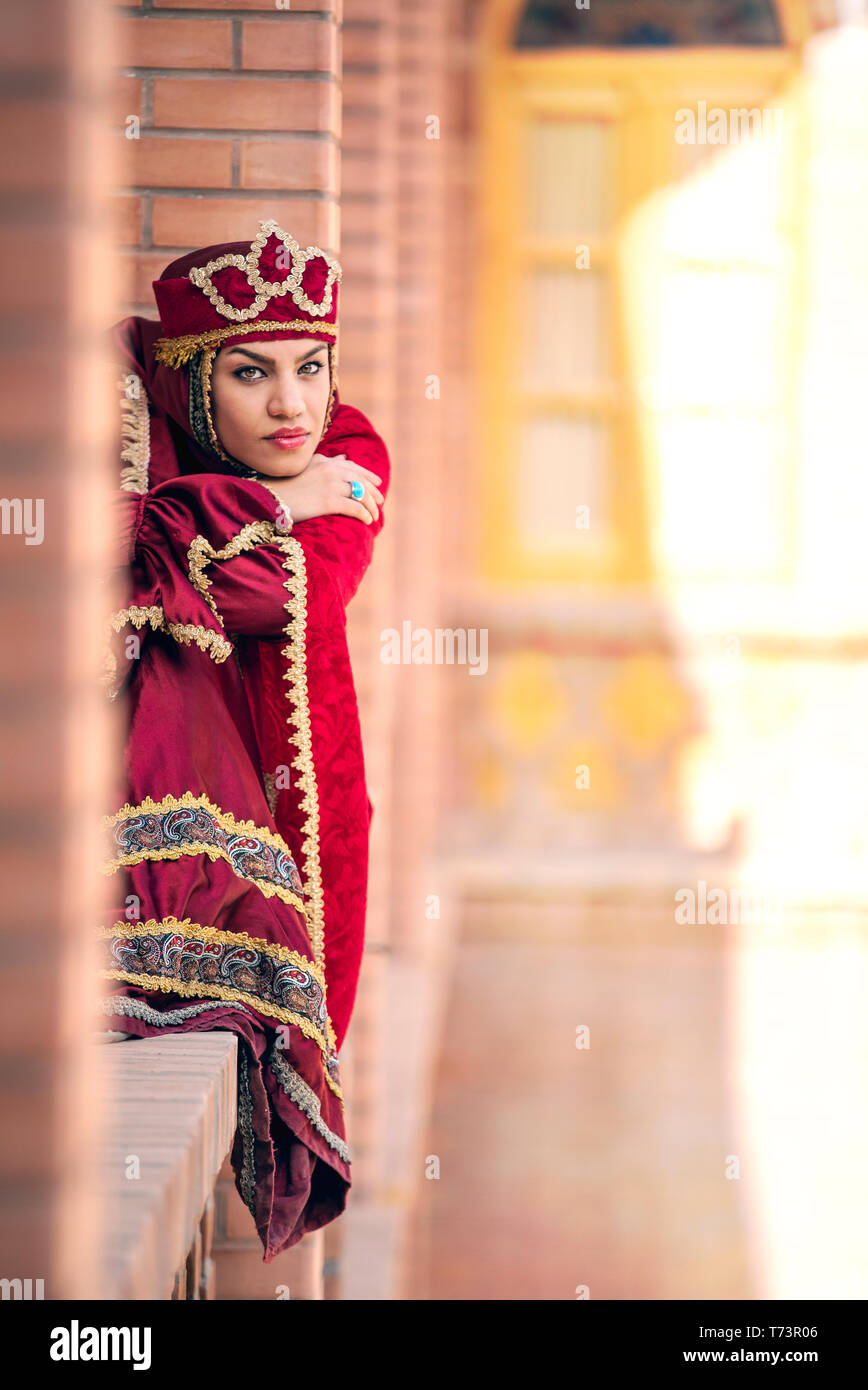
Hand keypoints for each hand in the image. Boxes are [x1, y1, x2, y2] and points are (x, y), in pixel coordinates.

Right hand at [264, 453, 383, 524]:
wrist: (268, 499)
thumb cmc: (283, 488)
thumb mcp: (305, 469)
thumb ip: (325, 462)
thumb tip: (342, 458)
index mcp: (323, 461)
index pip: (352, 466)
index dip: (367, 474)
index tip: (377, 482)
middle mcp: (329, 470)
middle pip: (360, 479)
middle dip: (373, 491)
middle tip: (380, 501)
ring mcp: (330, 485)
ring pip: (360, 494)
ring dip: (371, 506)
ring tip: (374, 515)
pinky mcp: (329, 501)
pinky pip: (355, 507)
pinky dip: (364, 514)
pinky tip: (367, 521)